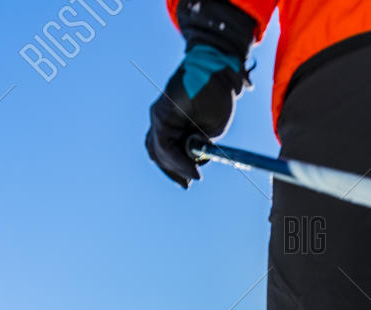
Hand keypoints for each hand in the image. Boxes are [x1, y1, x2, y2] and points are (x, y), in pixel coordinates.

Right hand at [146, 44, 249, 187]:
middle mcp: (158, 116)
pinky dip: (169, 156)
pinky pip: (161, 142)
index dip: (180, 165)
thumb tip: (195, 158)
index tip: (197, 177)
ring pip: (155, 149)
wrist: (213, 66)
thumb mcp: (214, 121)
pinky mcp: (167, 118)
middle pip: (158, 152)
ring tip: (185, 181)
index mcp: (165, 114)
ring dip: (169, 165)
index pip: (166, 148)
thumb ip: (202, 143)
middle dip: (175, 169)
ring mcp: (160, 117)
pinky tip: (180, 169)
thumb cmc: (215, 90)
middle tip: (190, 182)